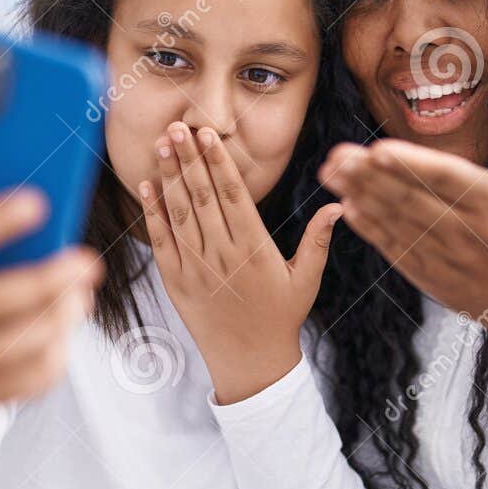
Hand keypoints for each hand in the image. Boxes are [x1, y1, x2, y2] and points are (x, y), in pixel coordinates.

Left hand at [138, 121, 341, 404]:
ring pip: (180, 213)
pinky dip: (154, 212)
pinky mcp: (177, 282)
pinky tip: (148, 186)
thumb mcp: (307, 278)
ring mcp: (197, 268)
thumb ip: (318, 239)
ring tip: (163, 145)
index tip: (209, 135)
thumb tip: (339, 205)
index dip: (219, 161)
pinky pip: (162, 241)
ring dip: (169, 176)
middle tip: (178, 125)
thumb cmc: (281, 318)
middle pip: (203, 196)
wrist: (250, 362)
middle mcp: (223, 254)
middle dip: (189, 158)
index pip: (233, 194)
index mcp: (254, 249)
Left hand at [318, 98, 487, 374]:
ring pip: (398, 224)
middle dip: (370, 177)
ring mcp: (449, 259)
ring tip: (331, 173)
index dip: (412, 165)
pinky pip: (397, 251)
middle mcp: (470, 234)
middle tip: (338, 154)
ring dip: (361, 198)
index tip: (378, 148)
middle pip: (413, 201)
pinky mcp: (435, 279)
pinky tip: (347, 208)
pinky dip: (372, 231)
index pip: (449, 181)